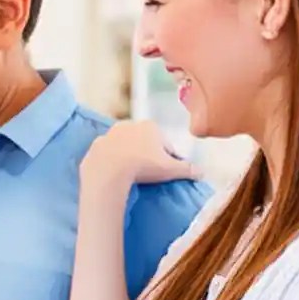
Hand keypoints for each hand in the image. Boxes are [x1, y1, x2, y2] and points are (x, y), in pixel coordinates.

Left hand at [82, 120, 199, 187]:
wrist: (108, 170)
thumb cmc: (143, 166)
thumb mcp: (171, 169)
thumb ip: (188, 169)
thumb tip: (203, 172)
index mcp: (150, 126)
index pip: (164, 144)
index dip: (167, 158)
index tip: (163, 171)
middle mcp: (129, 124)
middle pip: (143, 142)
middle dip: (146, 155)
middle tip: (147, 174)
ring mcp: (110, 134)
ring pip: (124, 147)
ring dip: (127, 157)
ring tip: (130, 175)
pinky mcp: (95, 146)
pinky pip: (107, 155)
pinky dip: (110, 162)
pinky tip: (114, 173)